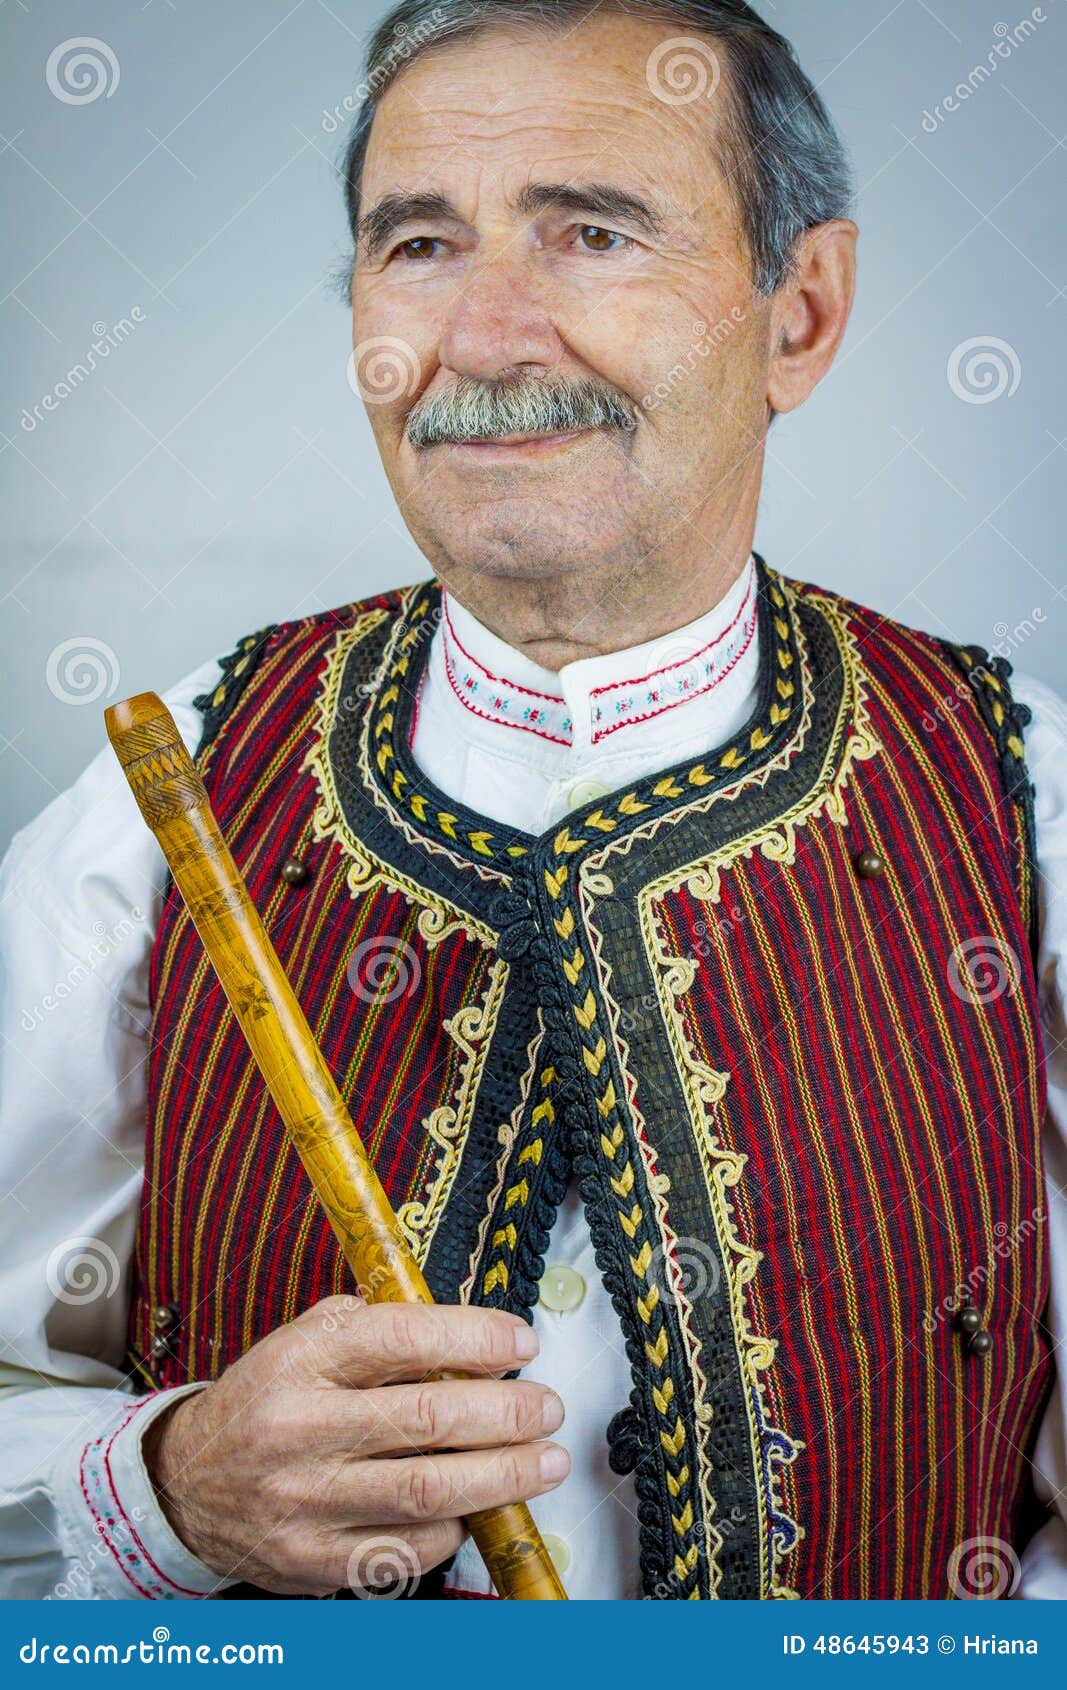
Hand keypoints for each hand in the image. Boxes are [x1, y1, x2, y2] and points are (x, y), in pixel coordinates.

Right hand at [142, 1295, 567, 1595]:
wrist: (184, 1484)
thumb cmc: (264, 1401)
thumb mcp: (302, 1340)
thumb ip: (375, 1326)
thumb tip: (468, 1330)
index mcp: (301, 1360)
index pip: (402, 1338)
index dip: (474, 1338)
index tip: (521, 1343)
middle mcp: (300, 1429)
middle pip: (428, 1418)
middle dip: (507, 1413)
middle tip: (547, 1407)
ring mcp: (305, 1502)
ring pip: (427, 1491)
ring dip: (503, 1476)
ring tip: (546, 1461)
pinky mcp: (313, 1560)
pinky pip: (407, 1549)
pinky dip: (454, 1527)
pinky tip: (478, 1507)